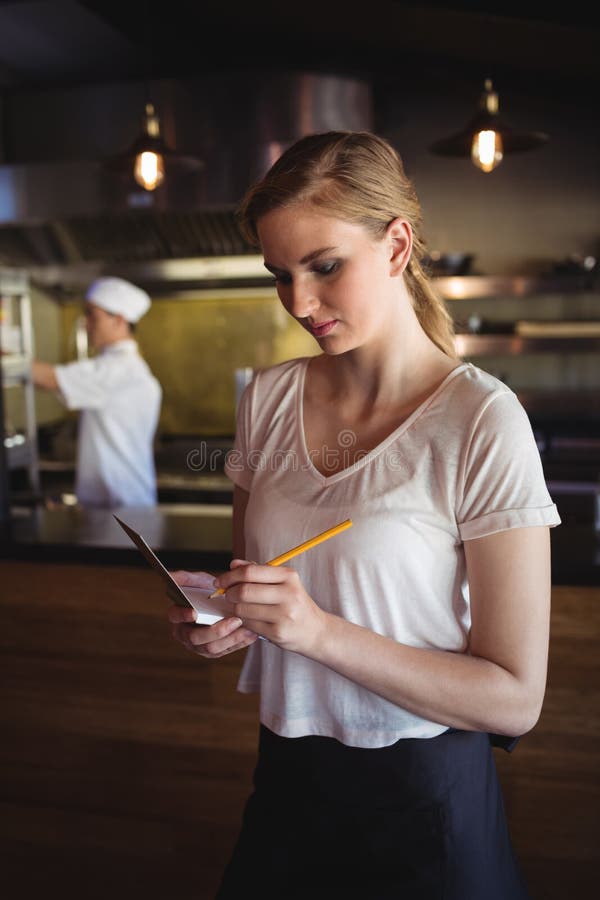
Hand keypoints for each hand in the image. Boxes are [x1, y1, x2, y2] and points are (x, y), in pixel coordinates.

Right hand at [167, 568, 258, 657]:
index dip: (183, 616)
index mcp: (177, 616)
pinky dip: (239, 642)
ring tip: (246, 627)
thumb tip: (170, 575)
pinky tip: (251, 633)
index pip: (175, 617)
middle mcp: (186, 634)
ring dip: (231, 638)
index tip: (194, 612)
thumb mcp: (196, 581)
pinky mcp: (216, 651)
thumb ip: (184, 578)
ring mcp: (200, 645)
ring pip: (212, 648)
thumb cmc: (207, 591)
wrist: (222, 601)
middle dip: (215, 631)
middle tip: (235, 620)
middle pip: (195, 638)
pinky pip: (226, 651)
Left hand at [213, 561, 327, 653]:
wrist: (316, 631)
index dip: (230, 576)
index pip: (250, 572)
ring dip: (235, 609)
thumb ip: (257, 572)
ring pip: (243, 609)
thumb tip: (233, 564)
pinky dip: (243, 621)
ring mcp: (284, 615)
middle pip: (244, 591)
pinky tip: (248, 619)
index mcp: (289, 576)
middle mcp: (289, 594)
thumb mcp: (282, 583)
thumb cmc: (294, 603)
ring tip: (238, 608)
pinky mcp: (278, 632)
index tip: (220, 582)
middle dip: (229, 593)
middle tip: (227, 595)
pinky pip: (248, 625)